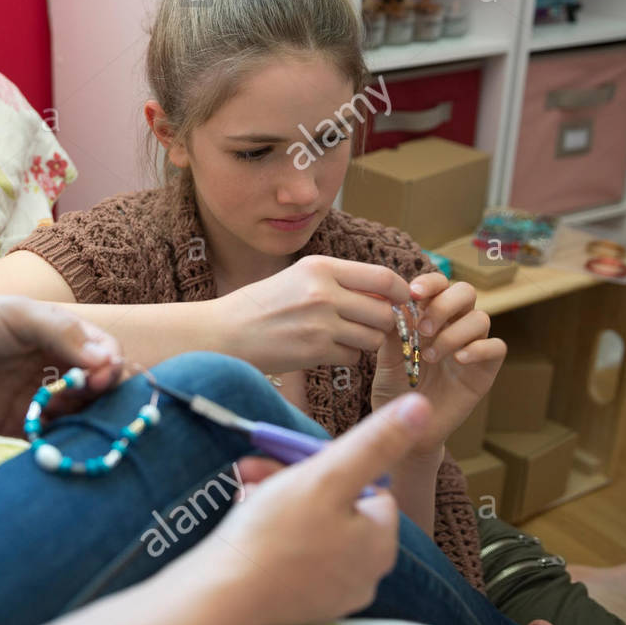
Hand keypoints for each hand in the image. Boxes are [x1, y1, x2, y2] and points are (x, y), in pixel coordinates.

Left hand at [0, 293, 124, 436]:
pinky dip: (66, 444)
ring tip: (88, 425)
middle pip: (101, 388)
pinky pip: (54, 439)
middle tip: (98, 400)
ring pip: (83, 415)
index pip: (104, 353)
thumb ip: (63, 334)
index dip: (112, 364)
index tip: (105, 374)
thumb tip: (108, 361)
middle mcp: (57, 369)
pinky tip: (70, 445)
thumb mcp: (18, 316)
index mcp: (61, 337)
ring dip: (92, 421)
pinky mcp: (21, 428)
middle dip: (109, 396)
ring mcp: (41, 401)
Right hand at [163, 393, 432, 624]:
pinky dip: (274, 536)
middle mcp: (367, 573)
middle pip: (336, 506)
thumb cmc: (275, 534)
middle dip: (295, 483)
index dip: (327, 467)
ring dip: (279, 504)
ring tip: (246, 494)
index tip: (292, 463)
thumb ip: (374, 442)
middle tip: (257, 473)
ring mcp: (334, 592)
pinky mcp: (302, 604)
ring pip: (312, 528)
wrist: (223, 597)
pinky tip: (247, 525)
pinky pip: (295, 556)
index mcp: (381, 542)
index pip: (366, 485)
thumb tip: (421, 406)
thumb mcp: (327, 476)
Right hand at [218, 255, 410, 372]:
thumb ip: (338, 282)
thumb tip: (386, 294)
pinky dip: (344, 357)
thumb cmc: (261, 306)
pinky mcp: (314, 350)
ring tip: (341, 338)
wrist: (223, 333)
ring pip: (372, 337)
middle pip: (384, 312)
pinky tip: (322, 351)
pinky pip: (352, 357)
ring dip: (364, 342)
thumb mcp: (298, 278)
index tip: (402, 302)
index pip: (383, 278)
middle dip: (384, 324)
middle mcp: (323, 291)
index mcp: (320, 267)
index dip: (401, 293)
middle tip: (370, 327)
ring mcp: (319, 322)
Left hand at [370, 273, 505, 456]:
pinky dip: (479, 349)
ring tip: (429, 356)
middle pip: (466, 292)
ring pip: (481, 318)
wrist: (406, 428)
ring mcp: (471, 347)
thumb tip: (392, 300)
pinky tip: (457, 360)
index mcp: (429, 316)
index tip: (412, 293)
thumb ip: (392, 331)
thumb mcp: (387, 358)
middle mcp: (453, 326)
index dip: (430, 282)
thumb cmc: (395, 389)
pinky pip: (497, 347)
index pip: (439, 285)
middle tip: (424, 328)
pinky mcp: (485, 371)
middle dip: (445, 304)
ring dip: (454, 332)